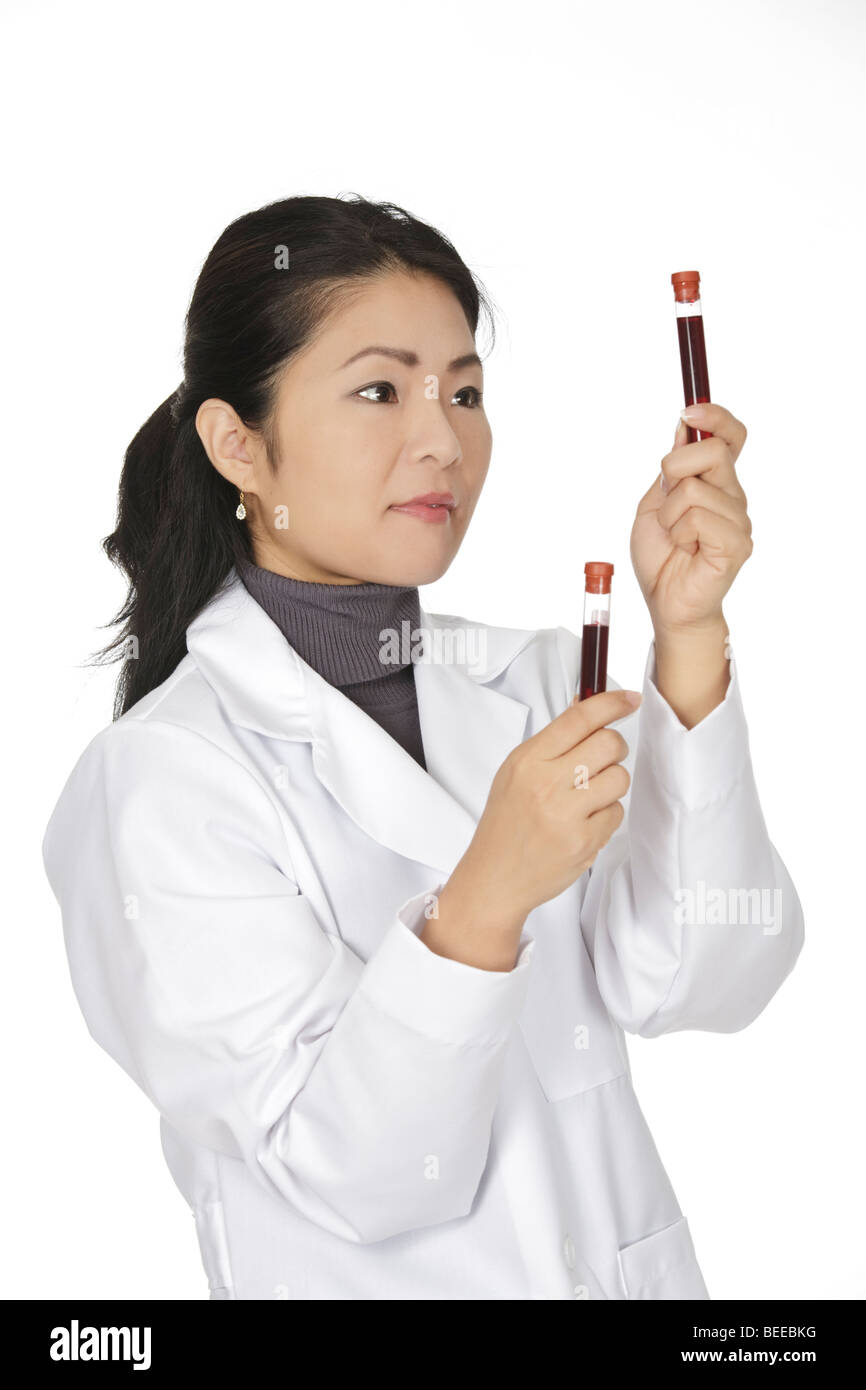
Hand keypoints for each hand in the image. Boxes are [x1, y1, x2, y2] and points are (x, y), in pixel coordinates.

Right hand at [444, 688, 640, 923]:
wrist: (495, 877)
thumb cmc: (506, 822)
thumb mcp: (515, 773)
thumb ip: (552, 743)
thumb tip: (586, 704)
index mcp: (527, 761)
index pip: (579, 719)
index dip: (611, 703)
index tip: (630, 699)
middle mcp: (546, 784)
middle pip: (609, 744)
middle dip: (615, 747)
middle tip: (604, 757)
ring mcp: (567, 815)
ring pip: (620, 777)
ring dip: (612, 782)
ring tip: (589, 795)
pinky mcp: (584, 842)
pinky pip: (617, 812)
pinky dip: (607, 814)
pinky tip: (585, 821)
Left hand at [630, 401, 752, 636]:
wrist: (666, 602)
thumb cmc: (662, 556)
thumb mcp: (655, 503)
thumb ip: (672, 469)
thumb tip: (685, 427)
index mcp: (716, 482)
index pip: (731, 437)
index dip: (716, 417)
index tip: (689, 413)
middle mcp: (733, 496)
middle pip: (712, 451)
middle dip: (674, 471)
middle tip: (667, 505)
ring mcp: (739, 519)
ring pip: (695, 490)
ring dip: (671, 514)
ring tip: (676, 537)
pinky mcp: (736, 543)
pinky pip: (699, 518)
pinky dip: (680, 533)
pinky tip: (686, 550)